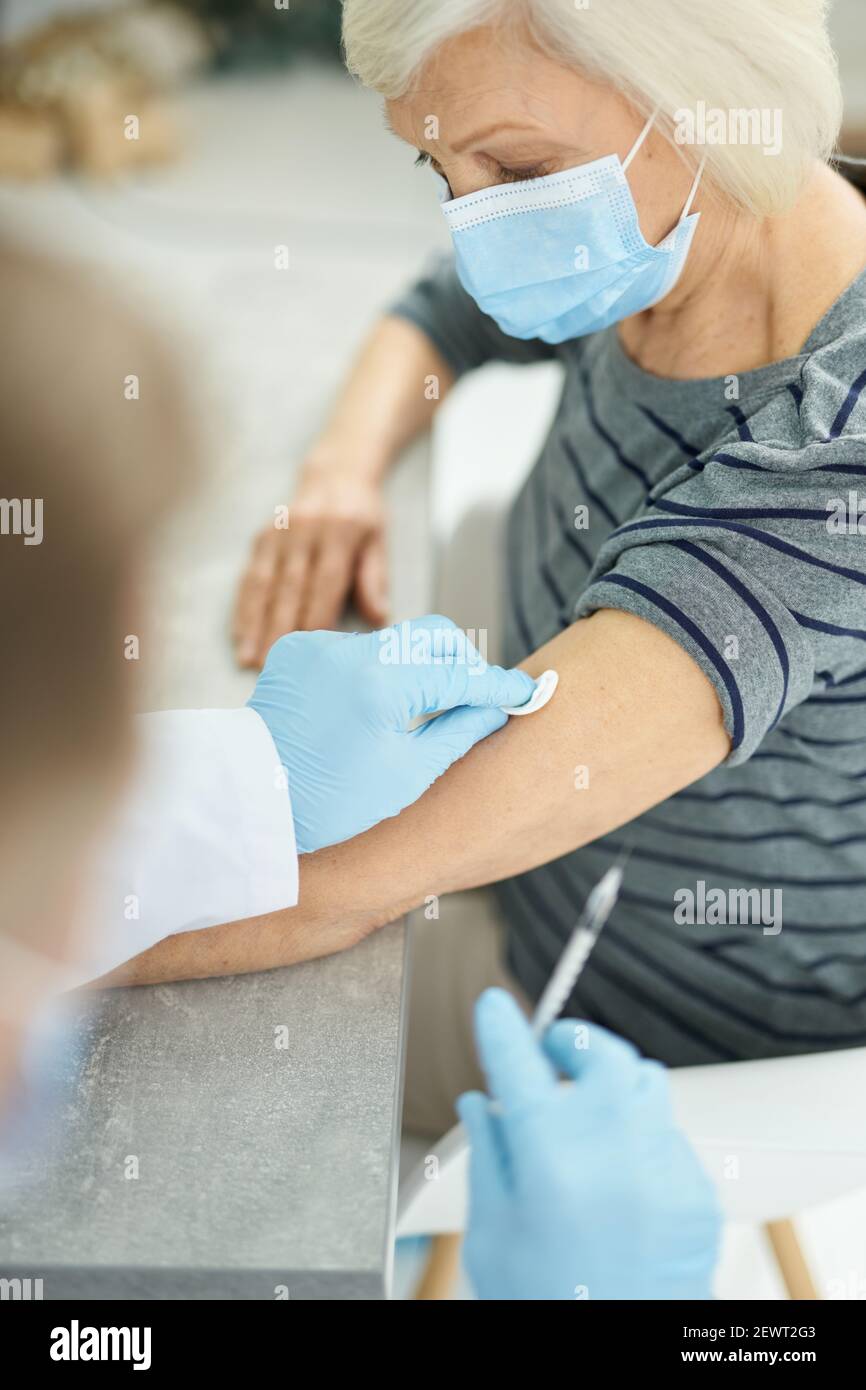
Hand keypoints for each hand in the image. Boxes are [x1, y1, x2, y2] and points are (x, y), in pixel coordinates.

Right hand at [233, 467, 387, 667]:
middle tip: (273, 667)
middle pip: (290, 587)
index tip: (310, 652)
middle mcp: (305, 531)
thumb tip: (379, 618)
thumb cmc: (362, 515)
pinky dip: (242, 609)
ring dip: (254, 624)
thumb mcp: (378, 540)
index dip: (316, 617)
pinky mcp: (262, 538)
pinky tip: (239, 635)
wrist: (335, 472)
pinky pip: (249, 577)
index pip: (326, 581)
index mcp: (340, 532)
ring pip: (263, 584)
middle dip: (279, 630)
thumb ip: (375, 579)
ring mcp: (279, 533)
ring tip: (249, 658)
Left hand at [247, 616, 535, 854]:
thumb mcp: (406, 775)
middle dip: (461, 661)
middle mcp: (349, 650)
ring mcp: (320, 644)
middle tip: (476, 695)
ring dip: (415, 668)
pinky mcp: (297, 648)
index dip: (496, 685)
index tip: (523, 691)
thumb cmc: (328, 802)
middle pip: (431, 634)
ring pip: (393, 642)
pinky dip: (373, 671)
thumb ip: (459, 731)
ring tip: (420, 710)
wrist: (249, 800)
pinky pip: (353, 649)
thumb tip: (495, 708)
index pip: (459, 674)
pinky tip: (369, 706)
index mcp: (380, 685)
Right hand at [457, 989, 720, 1300]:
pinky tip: (620, 1169)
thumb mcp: (493, 1231)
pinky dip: (643, 1135)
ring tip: (589, 1109)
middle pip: (600, 1052)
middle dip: (573, 1040)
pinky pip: (670, 1134)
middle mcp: (612, 1149)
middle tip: (553, 1050)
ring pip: (645, 1083)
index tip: (494, 1004)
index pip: (517, 1061)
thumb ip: (489, 1154)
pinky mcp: (697, 1193)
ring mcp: (662, 1168)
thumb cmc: (543, 1303)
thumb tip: (482, 1099)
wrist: (614, 1364)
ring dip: (613, 1082)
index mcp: (548, 1157)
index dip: (501, 1025)